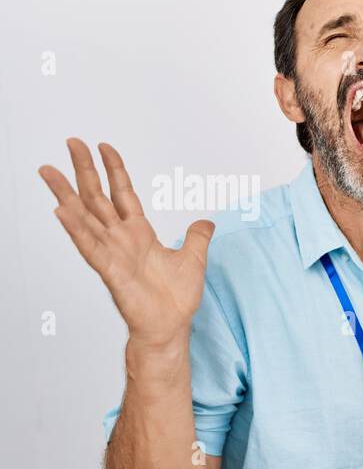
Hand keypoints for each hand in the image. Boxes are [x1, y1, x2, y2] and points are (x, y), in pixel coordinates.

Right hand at [39, 139, 214, 346]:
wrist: (170, 326)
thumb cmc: (176, 298)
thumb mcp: (194, 258)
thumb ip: (198, 237)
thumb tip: (207, 222)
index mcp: (138, 233)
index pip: (122, 193)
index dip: (114, 170)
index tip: (104, 147)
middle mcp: (120, 239)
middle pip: (97, 197)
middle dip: (84, 170)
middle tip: (71, 142)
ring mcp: (112, 253)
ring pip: (84, 217)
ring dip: (65, 194)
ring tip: (49, 171)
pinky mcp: (109, 270)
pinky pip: (89, 245)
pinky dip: (75, 228)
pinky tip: (61, 210)